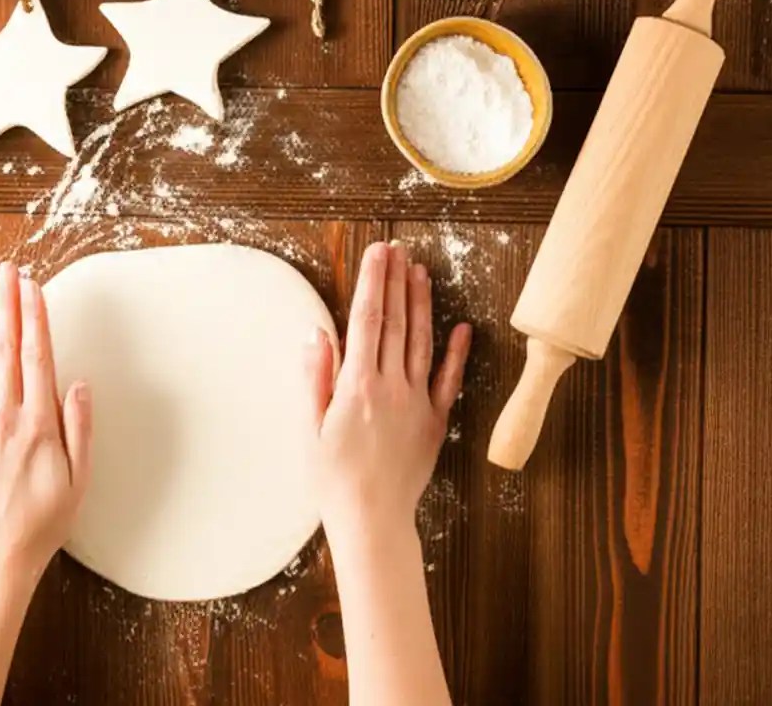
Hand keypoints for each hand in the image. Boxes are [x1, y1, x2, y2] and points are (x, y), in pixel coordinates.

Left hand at [0, 262, 92, 581]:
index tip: (33, 287)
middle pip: (5, 351)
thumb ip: (79, 428)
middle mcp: (4, 418)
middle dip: (8, 306)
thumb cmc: (45, 521)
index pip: (36, 359)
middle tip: (8, 271)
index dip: (34, 319)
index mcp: (38, 424)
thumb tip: (77, 383)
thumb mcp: (79, 478)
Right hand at [306, 242, 470, 540]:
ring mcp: (417, 402)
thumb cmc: (333, 480)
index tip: (377, 253)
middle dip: (396, 281)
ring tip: (420, 272)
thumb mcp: (310, 428)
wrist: (372, 521)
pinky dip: (456, 352)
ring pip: (422, 342)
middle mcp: (391, 387)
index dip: (373, 282)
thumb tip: (319, 334)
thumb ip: (316, 378)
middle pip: (396, 322)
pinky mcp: (434, 422)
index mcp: (357, 386)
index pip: (366, 320)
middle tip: (397, 250)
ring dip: (421, 304)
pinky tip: (460, 327)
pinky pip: (448, 381)